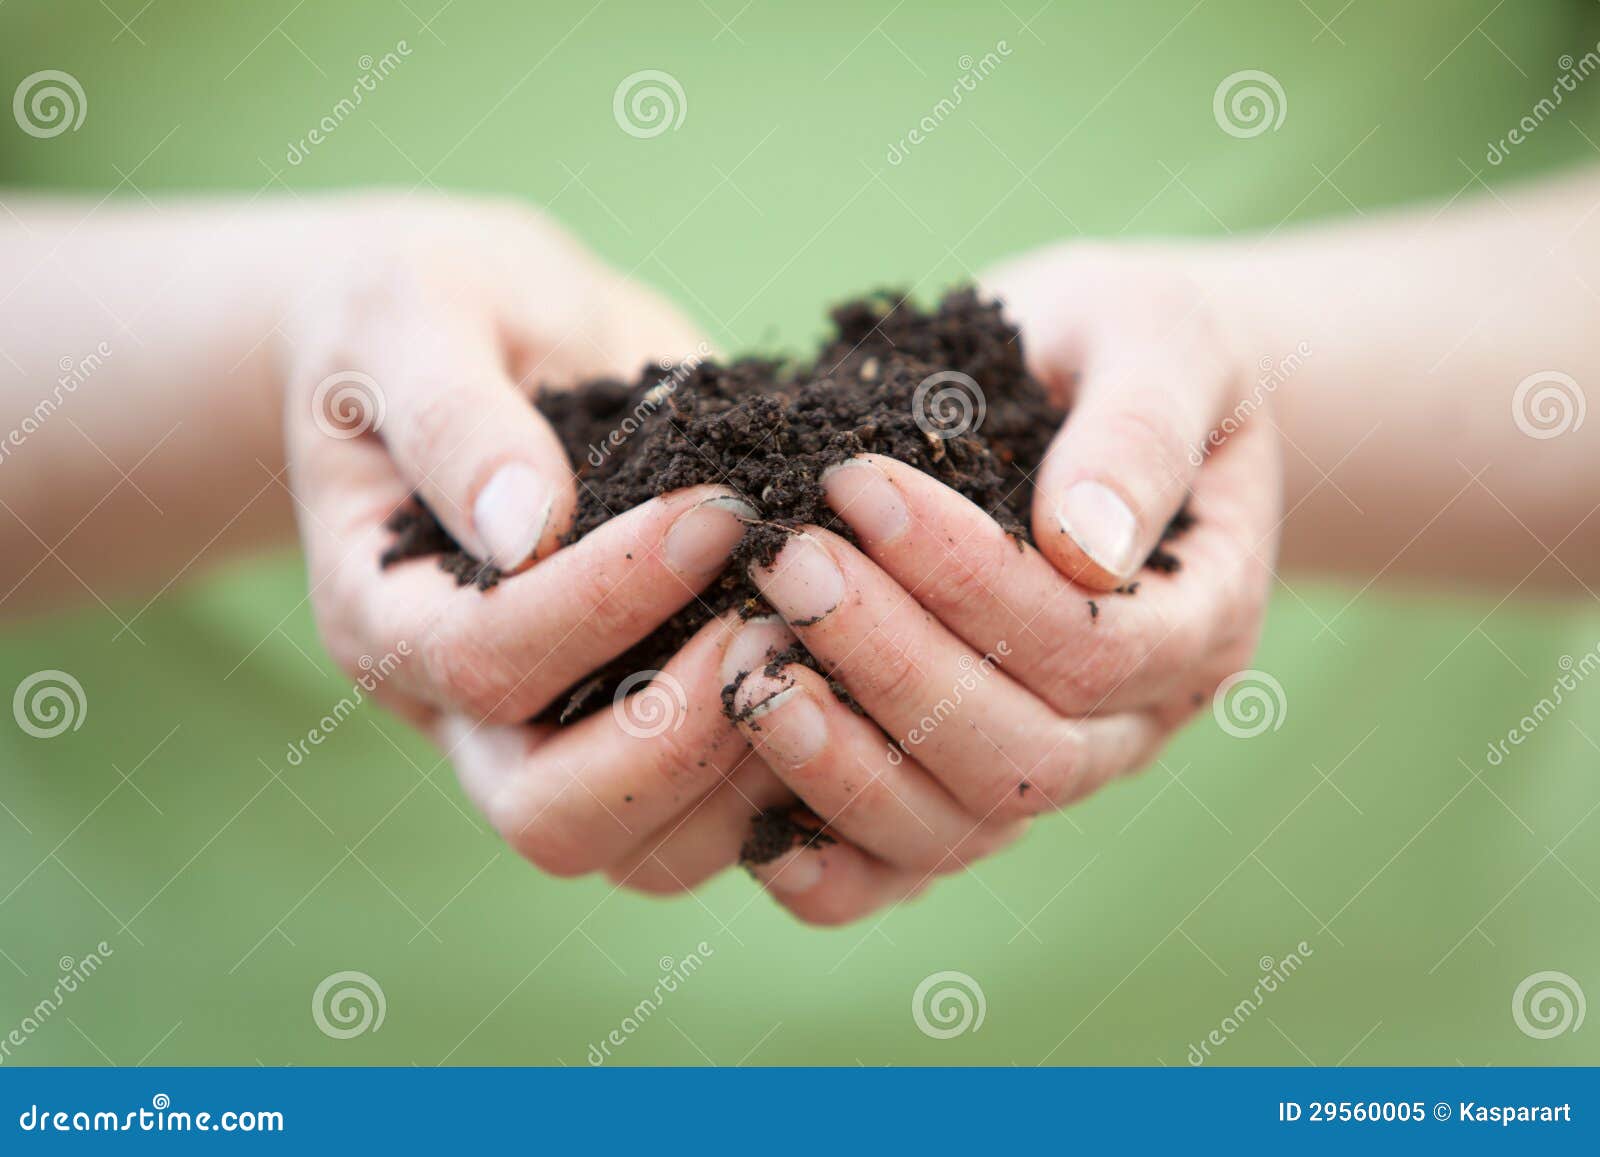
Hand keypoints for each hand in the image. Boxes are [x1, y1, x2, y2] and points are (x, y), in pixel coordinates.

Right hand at [285, 196, 946, 925]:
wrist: (484, 332)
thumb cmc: (428, 312)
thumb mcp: (412, 321)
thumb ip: (452, 416)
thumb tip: (525, 525)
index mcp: (385, 613)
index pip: (485, 658)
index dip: (604, 601)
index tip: (715, 513)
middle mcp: (464, 710)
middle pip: (552, 814)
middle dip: (679, 734)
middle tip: (777, 623)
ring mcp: (560, 734)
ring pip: (650, 851)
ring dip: (750, 772)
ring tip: (830, 648)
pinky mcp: (647, 729)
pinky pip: (719, 819)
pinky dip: (795, 774)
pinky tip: (856, 678)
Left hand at [712, 244, 1280, 901]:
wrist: (1092, 387)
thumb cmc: (1126, 352)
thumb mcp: (1159, 345)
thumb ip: (1139, 433)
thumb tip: (1085, 548)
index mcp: (1197, 621)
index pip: (1087, 646)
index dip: (968, 580)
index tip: (856, 481)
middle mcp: (1131, 723)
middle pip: (1016, 753)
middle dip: (887, 663)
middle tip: (782, 563)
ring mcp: (1045, 767)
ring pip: (954, 826)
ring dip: (841, 760)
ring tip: (740, 664)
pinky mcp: (960, 784)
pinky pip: (904, 870)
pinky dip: (834, 870)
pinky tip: (755, 834)